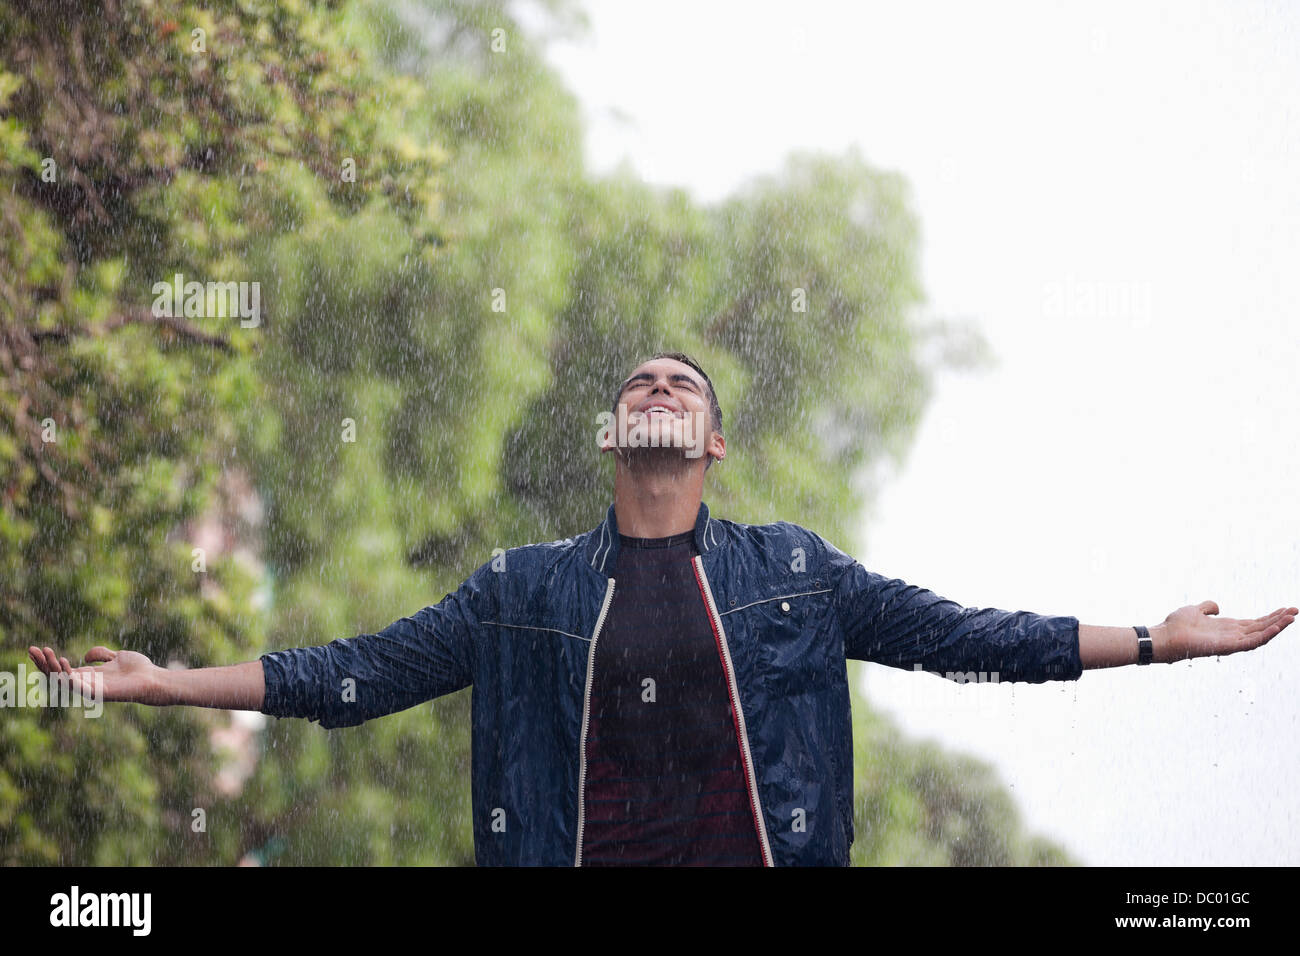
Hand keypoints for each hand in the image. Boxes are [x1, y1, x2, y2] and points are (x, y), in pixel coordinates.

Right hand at [26, 645, 166, 704]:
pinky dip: (70, 677)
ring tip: (47, 652)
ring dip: (53, 667)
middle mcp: (87, 683)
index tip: (34, 648)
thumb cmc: (138, 669)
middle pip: (57, 675)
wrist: (154, 679)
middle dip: (43, 663)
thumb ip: (101, 654)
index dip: (46, 661)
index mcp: (89, 675)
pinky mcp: (99, 694)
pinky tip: (63, 663)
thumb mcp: (117, 656)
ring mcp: (92, 689)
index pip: (60, 669)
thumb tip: (86, 654)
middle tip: (31, 649)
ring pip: (64, 680)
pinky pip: (79, 688)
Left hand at [1153, 601, 1296, 662]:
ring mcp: (1231, 642)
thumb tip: (1217, 607)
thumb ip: (1207, 607)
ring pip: (1261, 635)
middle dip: (1279, 620)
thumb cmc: (1176, 625)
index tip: (1286, 609)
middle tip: (1296, 610)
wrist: (1164, 636)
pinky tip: (1278, 626)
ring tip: (1292, 617)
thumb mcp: (1195, 610)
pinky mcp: (1227, 647)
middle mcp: (1232, 636)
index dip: (1271, 617)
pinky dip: (1266, 635)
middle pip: (1262, 628)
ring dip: (1277, 626)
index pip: (1255, 623)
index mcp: (1227, 628)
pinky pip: (1251, 642)